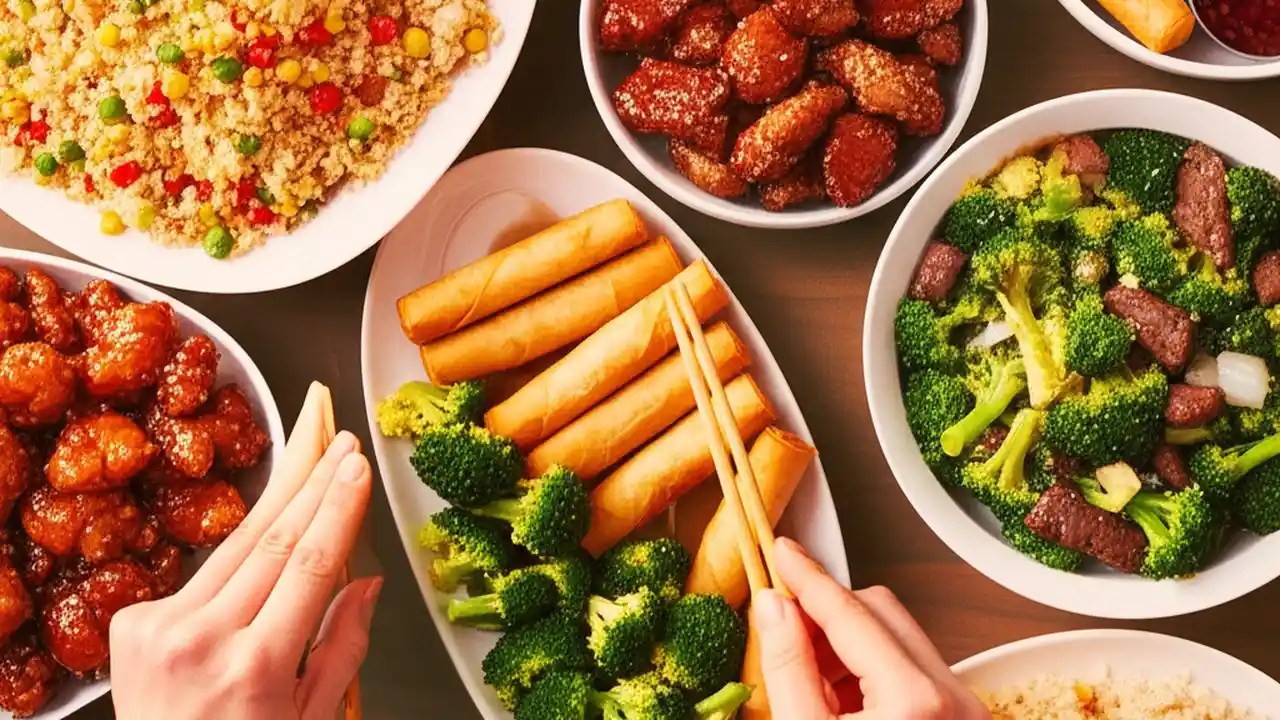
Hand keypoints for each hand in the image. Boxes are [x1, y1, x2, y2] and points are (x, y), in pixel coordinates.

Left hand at [110, 384, 380, 719]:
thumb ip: (343, 648)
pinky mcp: (132, 623)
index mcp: (256, 668)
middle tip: (338, 443)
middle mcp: (202, 640)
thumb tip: (367, 583)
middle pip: (272, 542)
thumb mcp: (312, 717)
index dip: (337, 509)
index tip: (357, 467)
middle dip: (312, 484)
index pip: (310, 566)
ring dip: (279, 500)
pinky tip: (270, 522)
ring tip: (311, 460)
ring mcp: (159, 628)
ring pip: (235, 547)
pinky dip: (239, 554)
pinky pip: (202, 574)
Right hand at [754, 538, 988, 719]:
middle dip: (827, 613)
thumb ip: (787, 667)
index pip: (849, 612)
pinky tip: (841, 705)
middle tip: (783, 626)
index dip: (808, 578)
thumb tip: (774, 606)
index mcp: (913, 700)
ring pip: (898, 639)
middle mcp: (951, 697)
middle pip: (880, 612)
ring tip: (811, 684)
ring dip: (847, 646)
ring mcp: (964, 710)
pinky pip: (915, 671)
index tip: (782, 552)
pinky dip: (872, 674)